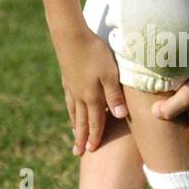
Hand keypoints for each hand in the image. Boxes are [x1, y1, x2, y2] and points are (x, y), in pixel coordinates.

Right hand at [54, 29, 126, 154]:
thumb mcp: (110, 74)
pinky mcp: (67, 78)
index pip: (95, 122)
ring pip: (73, 111)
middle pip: (81, 121)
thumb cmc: (95, 53)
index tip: (92, 151)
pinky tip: (71, 109)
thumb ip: (115, 95)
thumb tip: (120, 117)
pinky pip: (69, 100)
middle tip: (77, 152)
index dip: (95, 137)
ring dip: (74, 125)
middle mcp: (80, 96)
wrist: (71, 36)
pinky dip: (70, 110)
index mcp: (92, 97)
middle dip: (81, 138)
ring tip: (74, 135)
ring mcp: (72, 87)